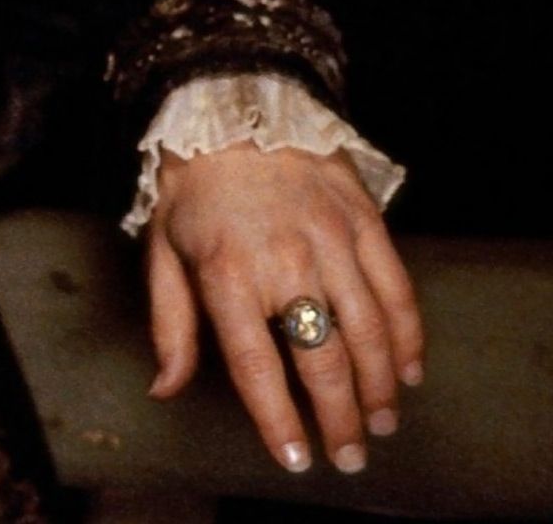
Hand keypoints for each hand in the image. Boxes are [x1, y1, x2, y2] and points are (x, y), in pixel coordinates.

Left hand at [143, 143, 423, 472]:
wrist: (233, 111)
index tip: (296, 457)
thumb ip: (170, 326)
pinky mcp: (365, 222)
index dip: (277, 417)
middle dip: (339, 417)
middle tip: (349, 456)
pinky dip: (406, 337)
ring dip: (379, 387)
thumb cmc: (191, 192)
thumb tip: (165, 388)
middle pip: (320, 357)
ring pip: (367, 331)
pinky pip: (395, 290)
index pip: (255, 363)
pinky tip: (408, 371)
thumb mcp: (162, 252)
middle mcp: (283, 261)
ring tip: (380, 424)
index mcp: (226, 273)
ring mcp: (330, 240)